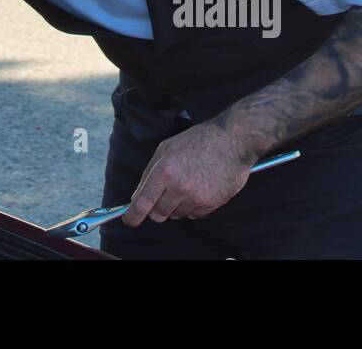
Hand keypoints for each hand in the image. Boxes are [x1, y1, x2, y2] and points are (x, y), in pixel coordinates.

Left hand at [122, 121, 253, 226]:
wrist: (232, 140)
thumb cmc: (197, 141)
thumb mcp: (167, 148)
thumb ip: (150, 172)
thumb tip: (138, 195)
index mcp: (164, 171)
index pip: (142, 203)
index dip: (133, 216)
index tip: (129, 221)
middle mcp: (178, 187)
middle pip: (158, 214)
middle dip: (157, 209)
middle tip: (164, 196)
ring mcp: (196, 197)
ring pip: (176, 215)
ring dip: (177, 205)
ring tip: (188, 183)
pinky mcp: (212, 204)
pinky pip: (194, 215)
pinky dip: (193, 206)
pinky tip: (201, 188)